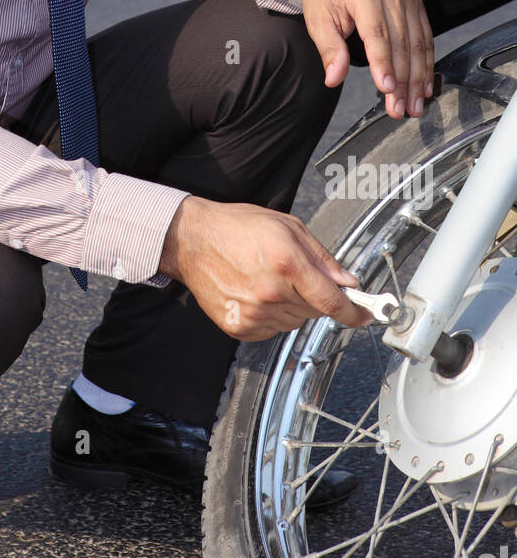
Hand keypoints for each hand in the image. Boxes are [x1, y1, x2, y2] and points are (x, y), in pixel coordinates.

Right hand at [158, 194, 372, 340]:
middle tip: (292, 274)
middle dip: (313, 295)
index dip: (354, 313)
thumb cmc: (236, 227)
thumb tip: (347, 281)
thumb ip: (321, 257)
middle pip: (315, 311)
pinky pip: (272, 329)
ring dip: (291, 306)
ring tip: (267, 279)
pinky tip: (255, 293)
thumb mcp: (286, 227)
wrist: (192, 240)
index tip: (366, 316)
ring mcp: (254, 313)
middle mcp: (272, 292)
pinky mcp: (240, 327)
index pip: (332, 301)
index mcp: (287, 263)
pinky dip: (271, 315)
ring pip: (294, 322)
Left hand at [296, 0, 434, 119]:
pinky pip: (425, 37)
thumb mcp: (317, 20)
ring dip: (417, 78)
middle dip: (402, 82)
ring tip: (414, 106)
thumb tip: (334, 78)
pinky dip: (426, 63)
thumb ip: (329, 50)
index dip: (383, 64)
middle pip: (401, 44)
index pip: (377, 34)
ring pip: (418, 44)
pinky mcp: (415, 3)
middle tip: (400, 110)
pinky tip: (424, 85)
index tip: (387, 89)